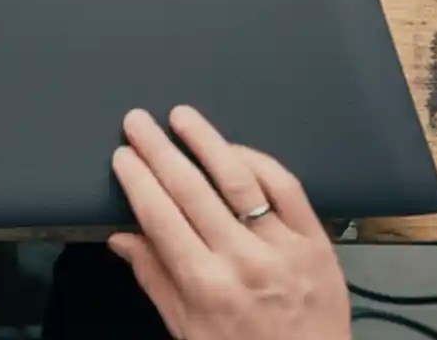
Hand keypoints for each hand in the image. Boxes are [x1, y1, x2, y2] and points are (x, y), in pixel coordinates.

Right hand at [109, 106, 349, 339]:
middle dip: (159, 150)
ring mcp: (282, 246)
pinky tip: (235, 149)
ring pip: (238, 179)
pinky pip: (285, 187)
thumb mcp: (187, 330)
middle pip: (191, 190)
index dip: (138, 181)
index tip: (123, 157)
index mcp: (206, 286)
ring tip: (182, 117)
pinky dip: (258, 162)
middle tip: (138, 122)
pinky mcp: (314, 239)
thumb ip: (155, 278)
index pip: (161, 218)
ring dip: (205, 141)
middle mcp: (243, 261)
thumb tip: (122, 238)